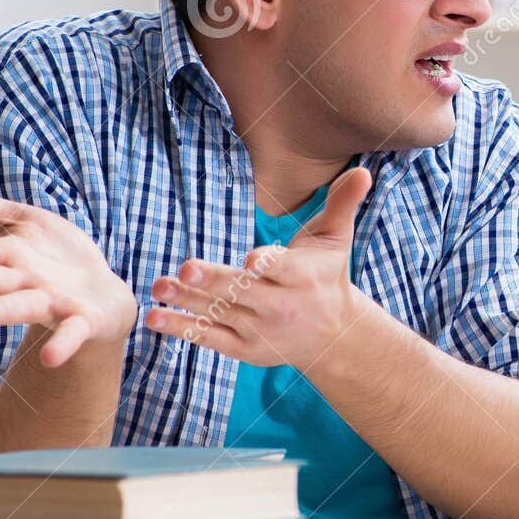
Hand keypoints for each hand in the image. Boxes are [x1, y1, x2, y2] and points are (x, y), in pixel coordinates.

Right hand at [0, 192, 138, 368]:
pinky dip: (62, 344)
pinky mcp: (82, 320)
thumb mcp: (33, 226)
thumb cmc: (62, 255)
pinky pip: (71, 333)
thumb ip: (1, 211)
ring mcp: (52, 303)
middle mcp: (25, 282)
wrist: (107, 295)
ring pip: (20, 306)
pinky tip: (51, 357)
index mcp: (11, 257)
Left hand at [144, 166, 371, 368]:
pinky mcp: (245, 349)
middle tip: (186, 266)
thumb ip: (343, 204)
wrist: (334, 335)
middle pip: (243, 291)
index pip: (283, 269)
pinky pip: (211, 338)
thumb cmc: (328, 276)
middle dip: (214, 281)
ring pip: (221, 314)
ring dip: (187, 301)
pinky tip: (155, 317)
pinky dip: (183, 328)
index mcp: (303, 277)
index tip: (250, 259)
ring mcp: (261, 329)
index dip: (268, 264)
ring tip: (159, 287)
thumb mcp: (337, 239)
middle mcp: (282, 305)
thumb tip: (363, 169)